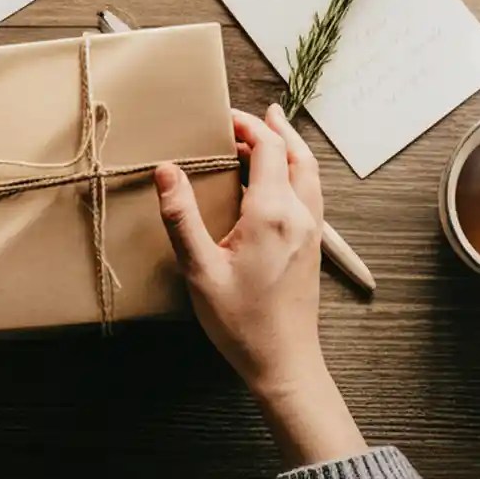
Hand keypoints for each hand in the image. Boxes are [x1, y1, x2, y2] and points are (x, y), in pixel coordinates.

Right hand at [153, 104, 366, 465]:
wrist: (284, 363)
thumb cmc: (239, 322)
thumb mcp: (200, 269)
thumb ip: (181, 216)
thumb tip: (166, 171)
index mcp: (273, 213)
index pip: (268, 148)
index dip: (247, 125)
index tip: (223, 118)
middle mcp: (300, 215)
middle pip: (296, 154)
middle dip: (274, 128)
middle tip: (252, 115)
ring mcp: (312, 231)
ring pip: (309, 173)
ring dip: (289, 148)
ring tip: (269, 134)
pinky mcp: (313, 246)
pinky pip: (310, 193)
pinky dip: (295, 172)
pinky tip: (277, 181)